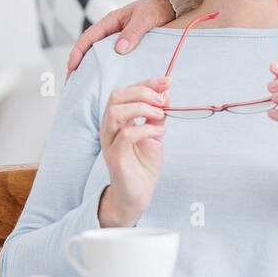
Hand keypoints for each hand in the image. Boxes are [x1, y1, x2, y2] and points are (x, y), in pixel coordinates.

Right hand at [67, 0, 175, 76]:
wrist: (170, 5)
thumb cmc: (156, 8)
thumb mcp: (144, 18)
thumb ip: (132, 32)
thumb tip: (119, 49)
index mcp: (110, 22)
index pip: (88, 38)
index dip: (77, 52)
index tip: (71, 67)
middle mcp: (110, 32)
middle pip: (89, 50)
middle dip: (79, 65)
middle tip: (72, 84)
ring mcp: (117, 40)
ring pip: (99, 56)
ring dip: (91, 69)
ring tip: (85, 88)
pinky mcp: (127, 47)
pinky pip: (113, 59)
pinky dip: (107, 70)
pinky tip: (108, 83)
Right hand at [97, 77, 170, 226]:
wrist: (138, 194)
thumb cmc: (143, 165)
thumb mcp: (155, 133)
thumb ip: (158, 114)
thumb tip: (166, 92)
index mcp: (118, 119)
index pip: (126, 91)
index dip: (147, 83)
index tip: (167, 81)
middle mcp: (110, 128)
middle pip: (116, 97)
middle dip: (142, 92)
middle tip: (163, 100)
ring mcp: (110, 142)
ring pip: (116, 112)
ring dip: (141, 108)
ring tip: (160, 114)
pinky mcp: (115, 157)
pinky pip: (126, 135)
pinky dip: (145, 129)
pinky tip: (160, 132)